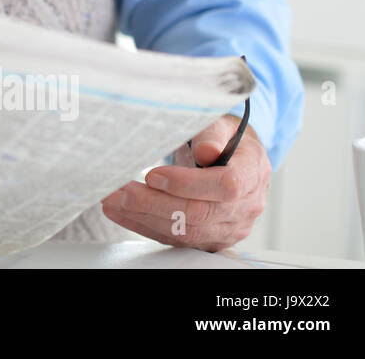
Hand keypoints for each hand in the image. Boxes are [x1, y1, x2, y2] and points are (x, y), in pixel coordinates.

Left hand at [99, 115, 270, 250]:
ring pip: (184, 231)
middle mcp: (245, 207)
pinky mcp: (210, 239)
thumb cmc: (225, 139)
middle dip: (153, 203)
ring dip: (143, 217)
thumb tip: (207, 151)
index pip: (225, 186)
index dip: (188, 183)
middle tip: (120, 190)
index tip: (153, 175)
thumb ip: (213, 135)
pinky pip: (175, 238)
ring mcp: (229, 228)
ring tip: (112, 200)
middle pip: (199, 213)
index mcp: (252, 174)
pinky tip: (120, 212)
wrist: (237, 160)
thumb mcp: (223, 125)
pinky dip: (143, 225)